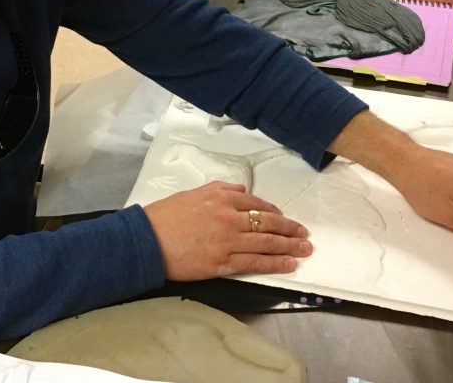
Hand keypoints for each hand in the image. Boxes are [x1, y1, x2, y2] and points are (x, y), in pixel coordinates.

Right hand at [142, 181, 311, 280]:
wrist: (147, 240)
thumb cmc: (165, 216)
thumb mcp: (193, 193)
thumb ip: (220, 189)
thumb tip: (242, 189)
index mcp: (221, 198)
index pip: (257, 204)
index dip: (275, 212)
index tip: (285, 218)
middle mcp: (228, 217)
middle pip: (268, 222)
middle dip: (290, 229)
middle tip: (304, 234)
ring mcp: (227, 241)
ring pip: (266, 243)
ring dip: (289, 246)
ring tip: (304, 249)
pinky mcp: (223, 263)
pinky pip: (255, 263)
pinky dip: (275, 263)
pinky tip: (289, 264)